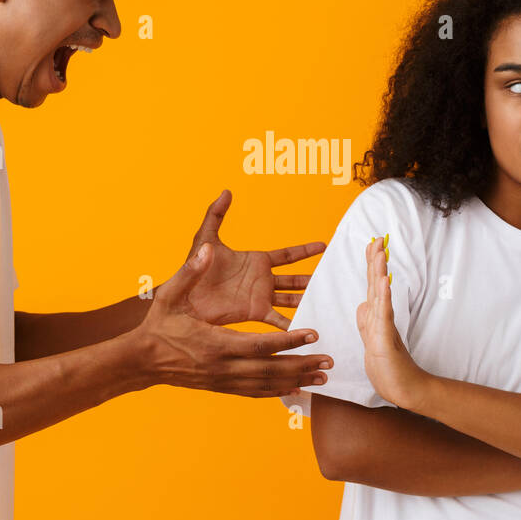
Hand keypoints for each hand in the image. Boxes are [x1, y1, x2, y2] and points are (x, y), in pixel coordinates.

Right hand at [136, 241, 333, 397]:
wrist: (142, 359)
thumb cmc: (159, 324)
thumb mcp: (170, 294)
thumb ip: (190, 272)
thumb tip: (208, 250)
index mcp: (216, 343)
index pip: (261, 345)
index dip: (290, 340)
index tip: (313, 334)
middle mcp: (223, 366)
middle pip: (271, 369)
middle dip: (303, 365)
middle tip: (330, 363)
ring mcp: (224, 380)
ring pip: (267, 384)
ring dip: (297, 381)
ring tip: (322, 380)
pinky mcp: (222, 386)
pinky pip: (255, 391)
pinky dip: (278, 390)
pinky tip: (295, 390)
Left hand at [179, 190, 325, 328]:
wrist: (185, 297)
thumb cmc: (193, 268)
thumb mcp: (205, 237)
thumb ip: (216, 214)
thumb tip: (226, 191)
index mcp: (256, 261)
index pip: (288, 255)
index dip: (305, 250)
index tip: (324, 246)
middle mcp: (262, 279)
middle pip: (296, 278)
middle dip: (313, 278)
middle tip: (336, 277)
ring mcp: (261, 297)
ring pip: (293, 298)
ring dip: (309, 300)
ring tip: (330, 303)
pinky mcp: (255, 313)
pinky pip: (280, 319)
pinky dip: (294, 326)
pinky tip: (309, 328)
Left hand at [355, 234, 429, 409]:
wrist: (406, 390)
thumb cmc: (390, 368)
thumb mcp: (372, 341)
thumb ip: (368, 322)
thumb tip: (363, 303)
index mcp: (376, 317)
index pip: (372, 285)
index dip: (371, 265)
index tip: (372, 244)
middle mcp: (381, 318)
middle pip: (376, 284)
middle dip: (375, 261)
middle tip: (378, 239)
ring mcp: (383, 327)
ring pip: (379, 295)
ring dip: (378, 273)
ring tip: (380, 253)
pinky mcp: (385, 339)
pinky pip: (383, 315)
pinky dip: (383, 297)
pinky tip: (384, 282)